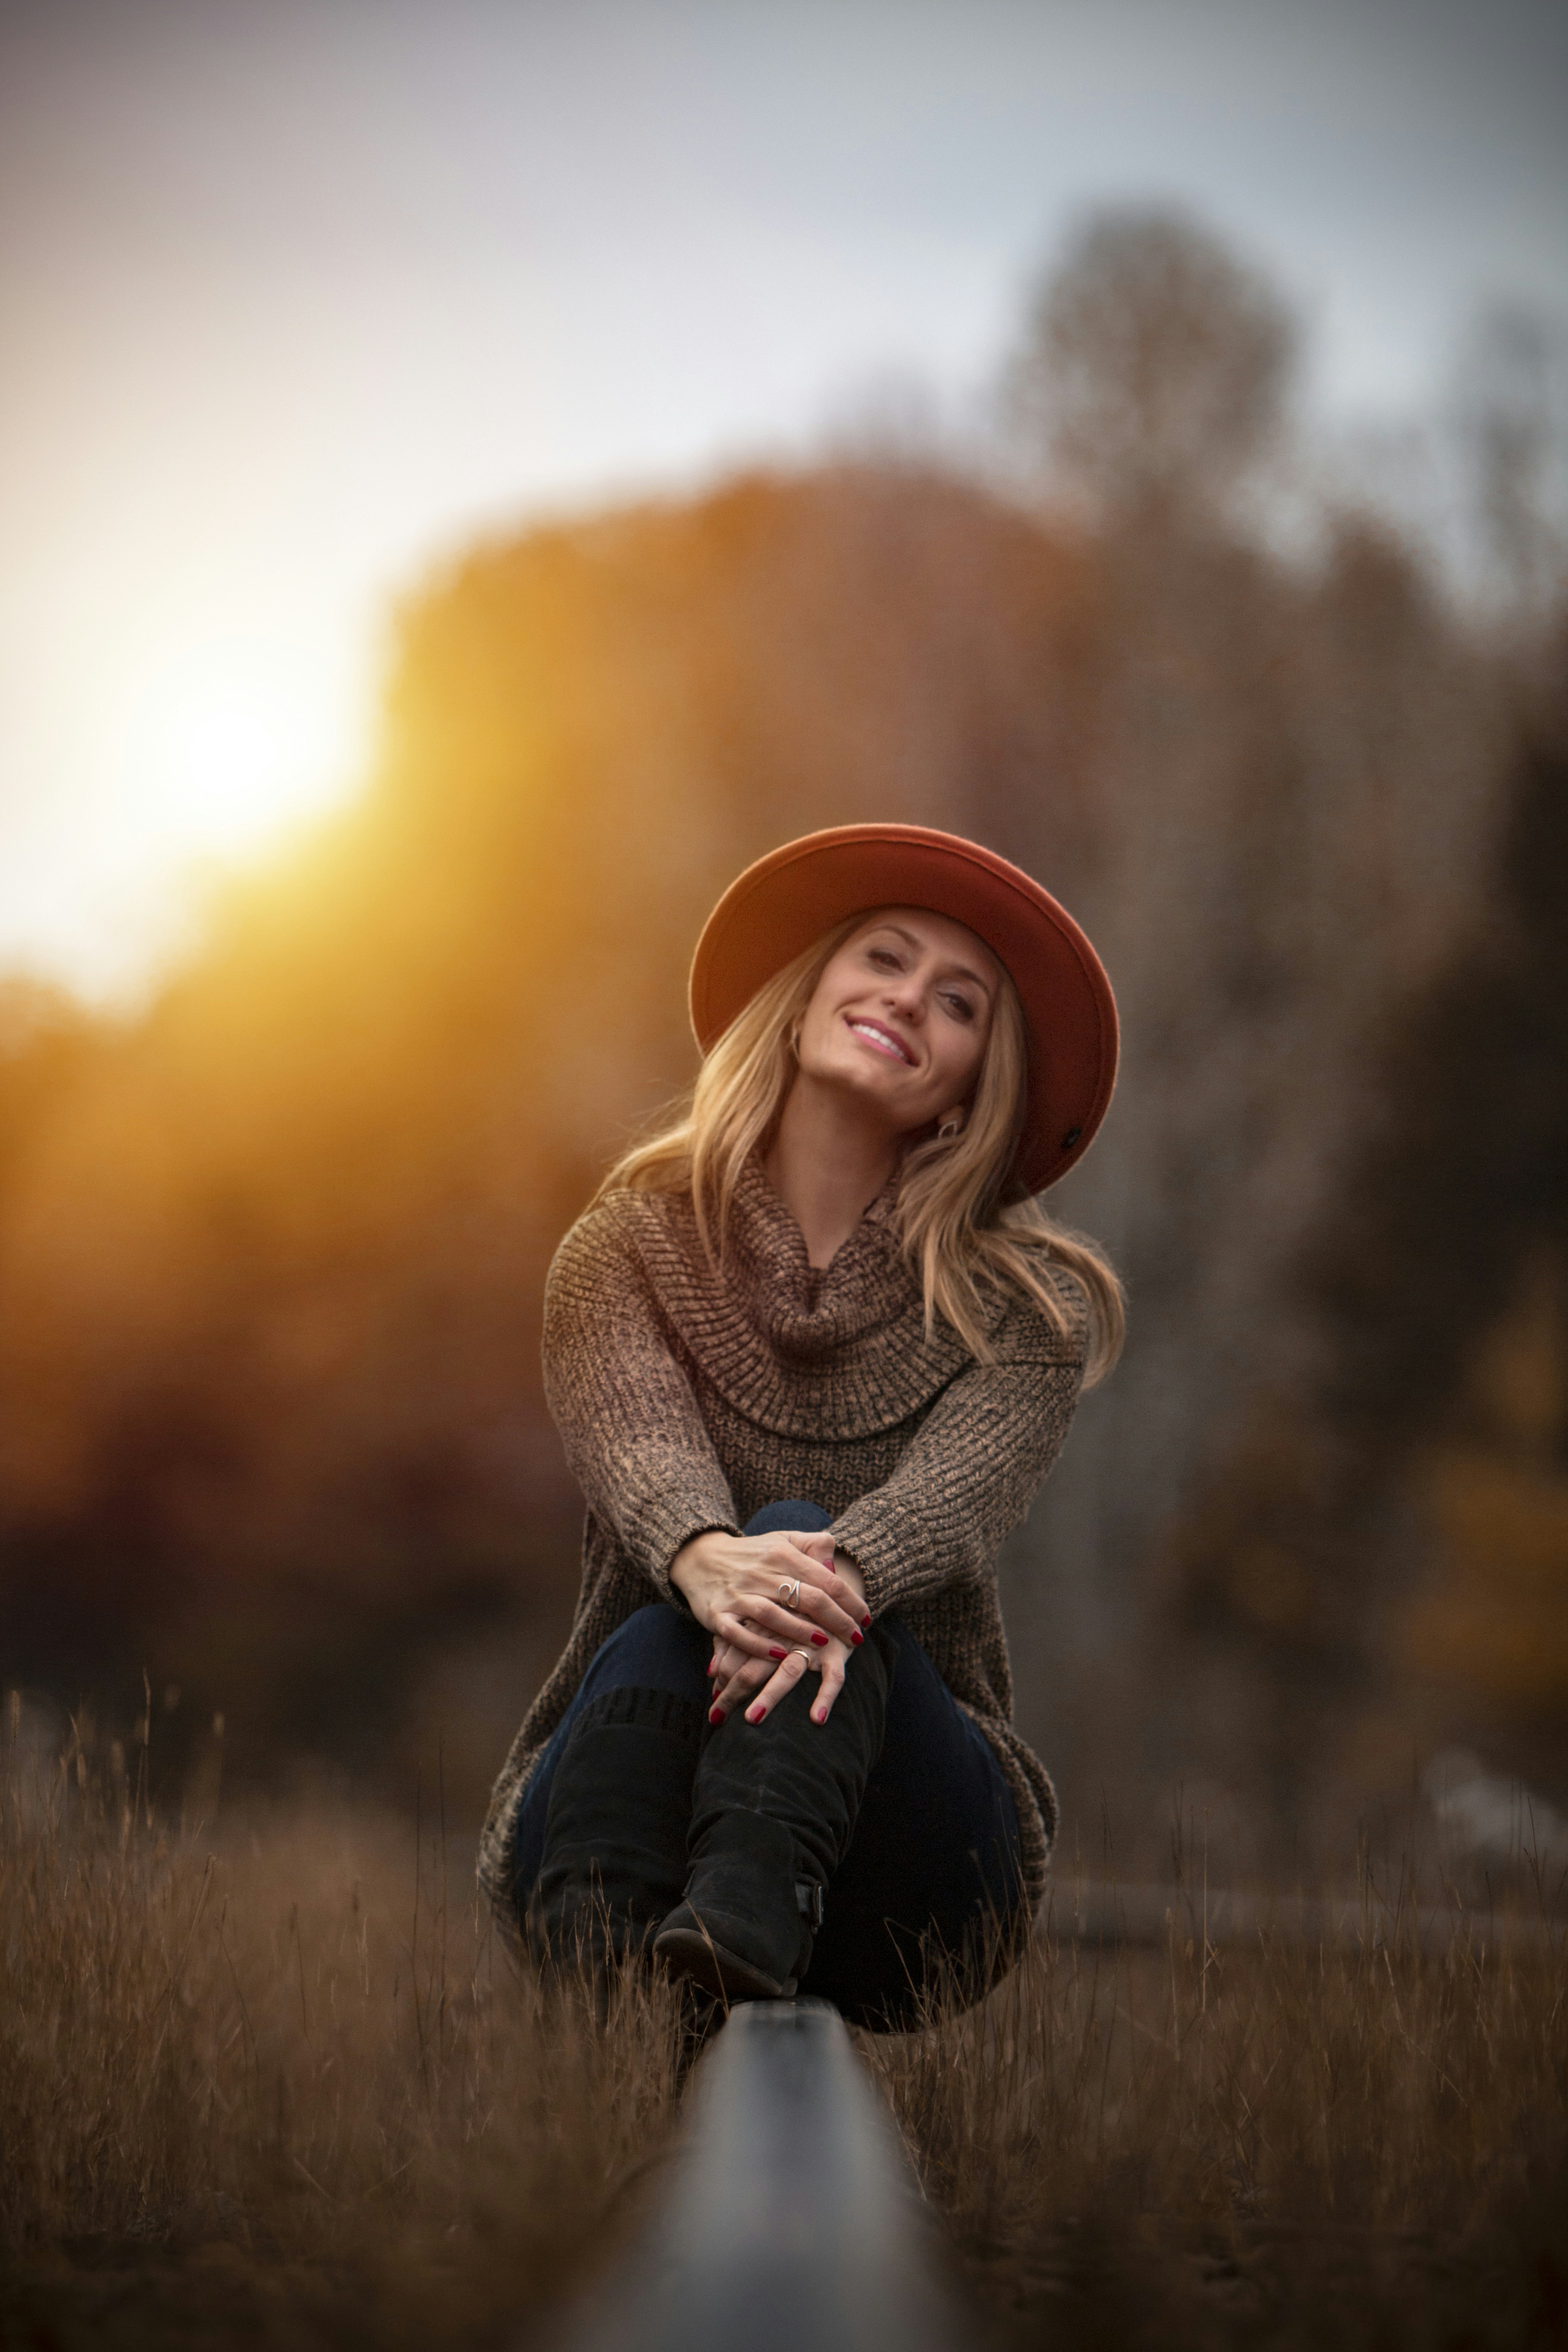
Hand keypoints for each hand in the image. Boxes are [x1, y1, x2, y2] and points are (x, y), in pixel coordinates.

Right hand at [671, 1526, 867, 1687]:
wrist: (699, 1556)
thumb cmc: (751, 1554)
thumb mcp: (782, 1539)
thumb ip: (812, 1545)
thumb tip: (836, 1563)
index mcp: (781, 1553)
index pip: (825, 1579)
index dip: (850, 1600)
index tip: (866, 1620)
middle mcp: (760, 1572)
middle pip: (806, 1597)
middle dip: (836, 1620)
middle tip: (856, 1639)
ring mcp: (738, 1594)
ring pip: (773, 1614)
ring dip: (801, 1631)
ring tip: (824, 1645)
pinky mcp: (717, 1614)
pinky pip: (738, 1633)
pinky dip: (758, 1646)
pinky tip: (780, 1656)